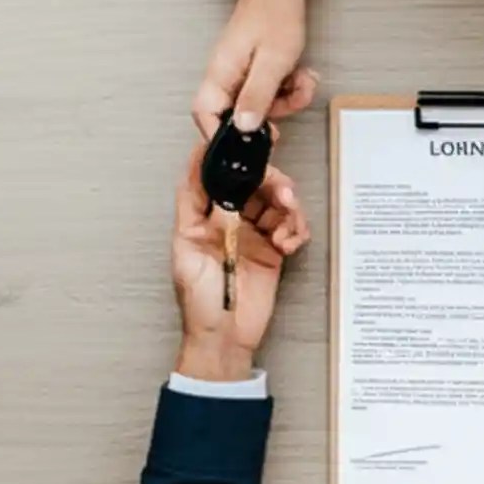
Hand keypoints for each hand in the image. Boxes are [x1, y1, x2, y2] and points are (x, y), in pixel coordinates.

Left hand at [170, 143, 310, 381]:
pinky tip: (289, 244)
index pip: (214, 176)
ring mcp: (253, 234)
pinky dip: (296, 230)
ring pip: (277, 202)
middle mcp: (229, 221)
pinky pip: (291, 227)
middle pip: (254, 184)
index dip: (227, 157)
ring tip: (288, 227)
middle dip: (273, 182)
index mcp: (202, 218)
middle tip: (284, 194)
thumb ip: (196, 210)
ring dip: (289, 207)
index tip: (243, 145)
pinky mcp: (274, 249)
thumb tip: (203, 171)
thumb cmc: (200, 303)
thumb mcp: (187, 253)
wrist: (226, 338)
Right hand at [192, 0, 317, 137]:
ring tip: (302, 79)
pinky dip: (288, 87)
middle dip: (271, 113)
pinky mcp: (254, 70)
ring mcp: (240, 73)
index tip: (247, 144)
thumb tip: (242, 128)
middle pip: (239, 114)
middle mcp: (225, 76)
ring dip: (287, 99)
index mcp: (220, 74)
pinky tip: (300, 74)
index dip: (221, 134)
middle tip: (290, 101)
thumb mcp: (273, 62)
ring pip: (260, 105)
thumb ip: (257, 96)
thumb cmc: (276, 15)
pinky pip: (269, 92)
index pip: (205, 114)